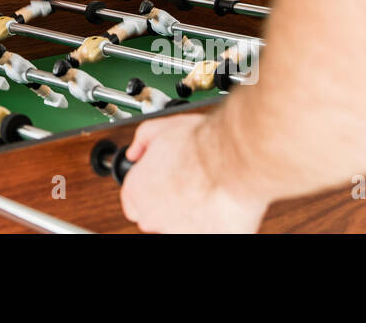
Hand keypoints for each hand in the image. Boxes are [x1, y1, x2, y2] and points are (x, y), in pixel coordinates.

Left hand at [119, 113, 270, 232]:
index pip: (132, 203)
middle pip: (156, 216)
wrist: (232, 160)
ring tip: (207, 189)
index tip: (159, 184)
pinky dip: (215, 219)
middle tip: (187, 182)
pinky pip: (210, 230)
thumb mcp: (158, 128)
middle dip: (169, 202)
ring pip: (182, 226)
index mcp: (138, 192)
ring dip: (192, 212)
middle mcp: (154, 217)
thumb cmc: (198, 145)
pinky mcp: (209, 237)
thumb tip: (136, 151)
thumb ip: (141, 142)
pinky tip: (221, 200)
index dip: (147, 191)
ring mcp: (180, 231)